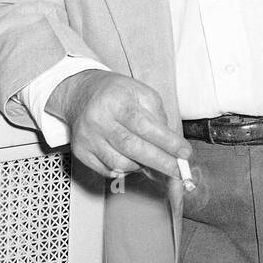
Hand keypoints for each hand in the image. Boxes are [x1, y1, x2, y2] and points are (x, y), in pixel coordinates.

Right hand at [46, 71, 190, 183]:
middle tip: (178, 170)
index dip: (167, 142)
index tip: (184, 153)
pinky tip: (130, 160)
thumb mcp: (140, 91)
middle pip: (132, 148)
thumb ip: (158, 115)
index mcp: (115, 101)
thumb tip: (170, 143)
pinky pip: (107, 170)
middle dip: (160, 161)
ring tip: (150, 158)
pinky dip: (124, 170)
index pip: (144, 126)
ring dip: (141, 166)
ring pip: (120, 164)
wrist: (78, 94)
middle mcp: (98, 120)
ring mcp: (87, 138)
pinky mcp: (80, 152)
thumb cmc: (114, 92)